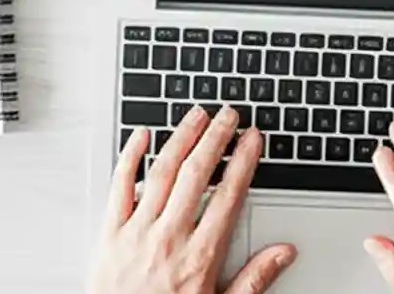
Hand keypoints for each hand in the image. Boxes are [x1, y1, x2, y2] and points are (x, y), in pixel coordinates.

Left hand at [88, 106, 296, 293]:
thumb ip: (254, 280)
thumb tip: (283, 254)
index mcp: (199, 257)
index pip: (228, 196)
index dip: (243, 162)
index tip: (252, 140)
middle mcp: (169, 238)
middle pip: (196, 175)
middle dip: (216, 139)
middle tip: (229, 116)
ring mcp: (136, 233)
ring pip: (161, 173)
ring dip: (181, 139)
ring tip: (196, 116)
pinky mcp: (109, 235)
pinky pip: (119, 188)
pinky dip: (130, 158)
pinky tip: (142, 136)